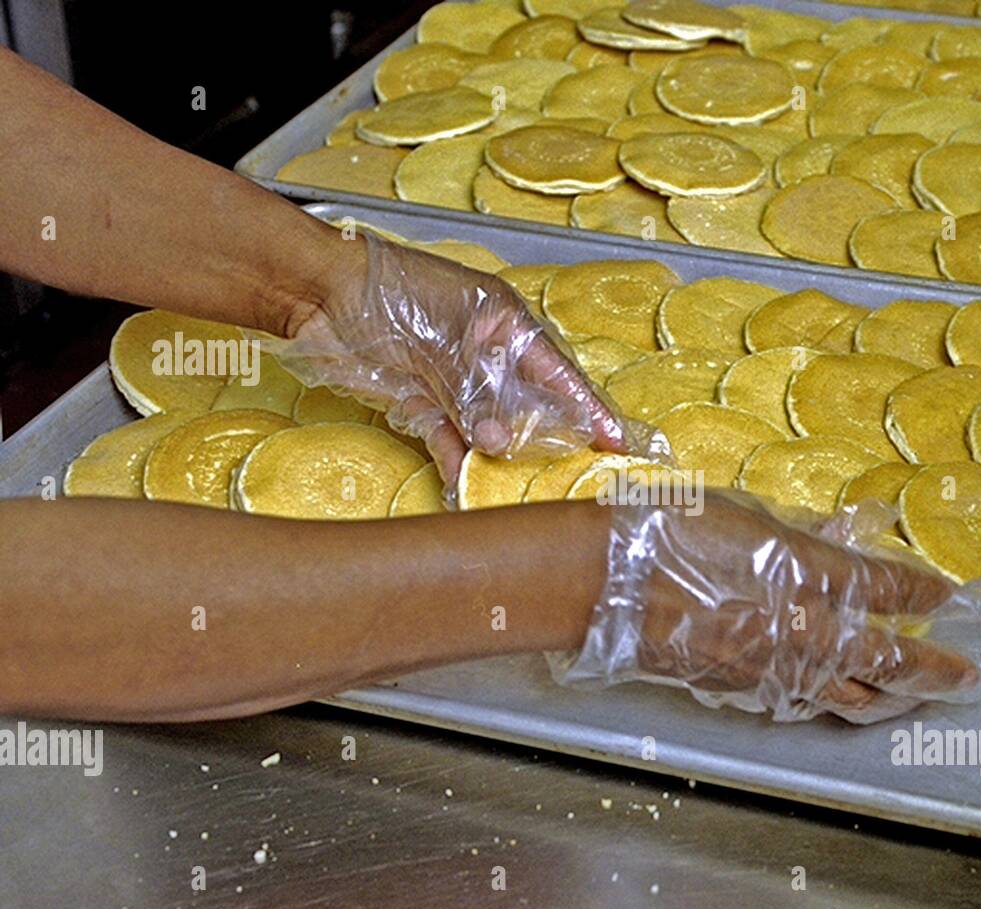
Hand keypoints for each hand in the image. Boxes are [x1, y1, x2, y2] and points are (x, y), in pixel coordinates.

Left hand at [283, 232, 629, 482]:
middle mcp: (485, 354)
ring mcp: (452, 381)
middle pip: (526, 406)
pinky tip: (464, 489)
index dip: (588, 408)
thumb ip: (474, 392)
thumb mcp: (443, 339)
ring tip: (520, 494)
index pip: (558, 372)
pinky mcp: (417, 402)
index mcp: (504, 323)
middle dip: (548, 443)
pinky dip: (453, 462)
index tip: (615, 441)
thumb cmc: (387, 292)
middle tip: (574, 479)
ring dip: (498, 460)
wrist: (314, 292)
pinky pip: (445, 438)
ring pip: (487, 429)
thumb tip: (499, 442)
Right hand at [553, 493, 980, 723]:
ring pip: (848, 696)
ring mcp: (772, 668)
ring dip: (888, 698)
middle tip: (970, 677)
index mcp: (807, 576)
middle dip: (934, 670)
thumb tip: (845, 533)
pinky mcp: (741, 690)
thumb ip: (802, 532)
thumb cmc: (671, 531)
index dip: (923, 595)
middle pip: (886, 661)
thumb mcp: (744, 514)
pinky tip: (837, 699)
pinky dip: (829, 701)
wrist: (604, 583)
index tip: (951, 597)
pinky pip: (801, 701)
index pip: (885, 591)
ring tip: (914, 698)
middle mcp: (801, 632)